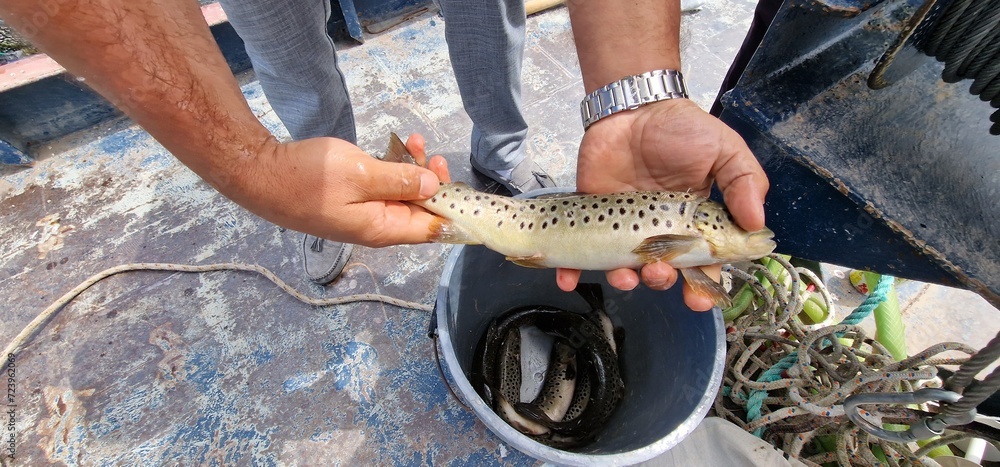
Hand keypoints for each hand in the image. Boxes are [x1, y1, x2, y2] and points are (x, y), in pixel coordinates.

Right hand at [233, 134, 449, 247]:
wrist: (259, 173)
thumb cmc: (308, 177)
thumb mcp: (362, 174)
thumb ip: (401, 181)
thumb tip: (435, 186)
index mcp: (383, 229)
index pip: (432, 230)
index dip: (454, 213)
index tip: (468, 189)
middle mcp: (377, 226)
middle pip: (420, 211)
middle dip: (434, 182)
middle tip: (434, 154)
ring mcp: (363, 212)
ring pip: (402, 195)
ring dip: (413, 170)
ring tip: (415, 142)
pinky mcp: (351, 197)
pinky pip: (383, 187)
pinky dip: (394, 168)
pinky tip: (398, 146)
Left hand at [557, 98, 768, 310]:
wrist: (632, 107)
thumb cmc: (681, 129)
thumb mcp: (725, 150)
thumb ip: (744, 184)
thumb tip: (758, 226)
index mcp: (693, 223)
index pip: (701, 264)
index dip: (702, 286)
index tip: (699, 299)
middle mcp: (658, 232)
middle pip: (662, 272)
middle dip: (661, 281)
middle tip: (660, 272)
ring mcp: (624, 227)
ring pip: (623, 268)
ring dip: (624, 281)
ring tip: (625, 275)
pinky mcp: (592, 217)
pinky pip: (580, 251)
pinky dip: (570, 270)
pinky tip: (567, 279)